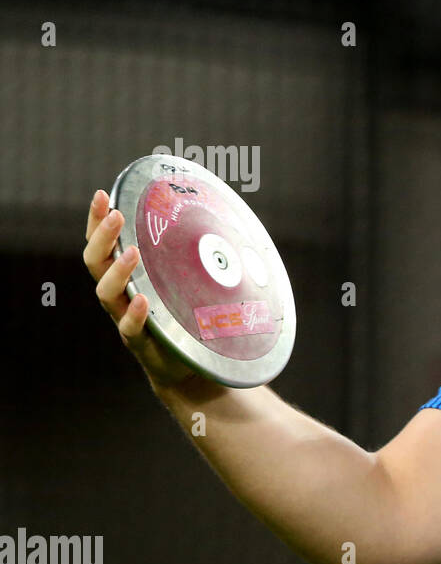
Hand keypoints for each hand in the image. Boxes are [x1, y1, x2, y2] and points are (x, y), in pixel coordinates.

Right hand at [82, 189, 198, 390]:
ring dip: (118, 271)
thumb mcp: (189, 282)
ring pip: (107, 293)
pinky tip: (142, 300)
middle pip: (95, 263)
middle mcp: (120, 295)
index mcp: (127, 276)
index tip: (104, 195)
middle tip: (117, 215)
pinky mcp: (140, 343)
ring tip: (132, 252)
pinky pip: (130, 328)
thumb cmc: (187, 317)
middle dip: (102, 237)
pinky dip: (134, 313)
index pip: (103, 244)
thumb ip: (193, 258)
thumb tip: (222, 222)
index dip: (97, 221)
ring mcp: (126, 319)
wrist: (188, 368)